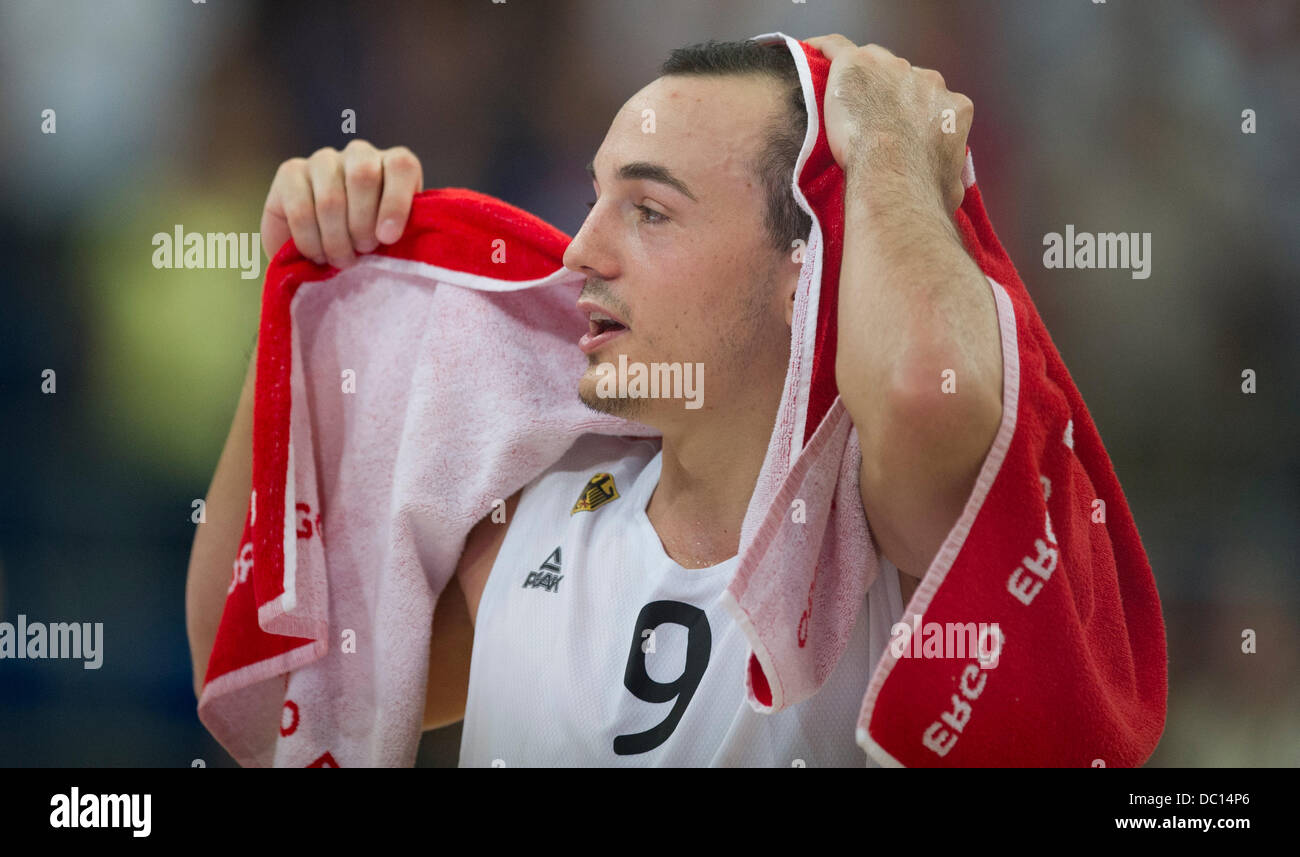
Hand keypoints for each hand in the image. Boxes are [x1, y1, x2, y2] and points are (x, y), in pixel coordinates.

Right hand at [260, 140, 423, 265]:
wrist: (325, 252)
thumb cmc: (371, 245)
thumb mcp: (396, 240)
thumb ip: (406, 233)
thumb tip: (391, 236)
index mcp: (394, 164)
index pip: (401, 166)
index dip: (396, 203)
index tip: (388, 238)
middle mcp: (359, 154)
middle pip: (363, 177)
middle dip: (362, 225)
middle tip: (362, 251)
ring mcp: (323, 160)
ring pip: (331, 198)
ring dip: (336, 239)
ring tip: (341, 259)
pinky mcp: (290, 172)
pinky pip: (300, 211)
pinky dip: (310, 241)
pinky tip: (318, 255)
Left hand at [805, 35, 971, 212]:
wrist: (890, 175)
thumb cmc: (919, 187)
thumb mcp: (949, 187)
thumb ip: (950, 178)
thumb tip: (952, 190)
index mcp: (954, 106)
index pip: (932, 99)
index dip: (913, 111)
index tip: (896, 127)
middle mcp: (927, 81)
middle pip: (905, 77)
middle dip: (888, 93)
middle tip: (867, 117)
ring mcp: (892, 68)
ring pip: (873, 60)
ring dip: (861, 74)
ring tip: (841, 94)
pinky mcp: (855, 64)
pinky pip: (836, 47)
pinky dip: (825, 50)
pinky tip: (814, 55)